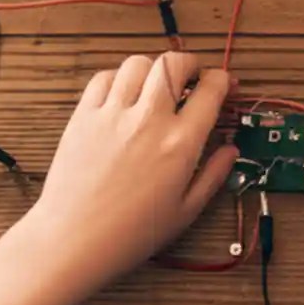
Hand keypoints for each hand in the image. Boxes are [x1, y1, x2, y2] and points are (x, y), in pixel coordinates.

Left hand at [22, 52, 236, 291]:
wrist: (74, 240)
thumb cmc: (129, 234)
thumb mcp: (185, 211)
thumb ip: (213, 175)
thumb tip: (230, 150)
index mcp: (180, 144)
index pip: (210, 91)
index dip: (222, 81)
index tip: (224, 85)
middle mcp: (148, 121)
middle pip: (173, 64)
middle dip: (189, 64)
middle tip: (193, 76)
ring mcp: (113, 115)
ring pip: (138, 64)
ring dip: (154, 68)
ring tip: (157, 85)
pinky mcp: (83, 117)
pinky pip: (104, 78)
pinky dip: (119, 78)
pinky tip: (124, 95)